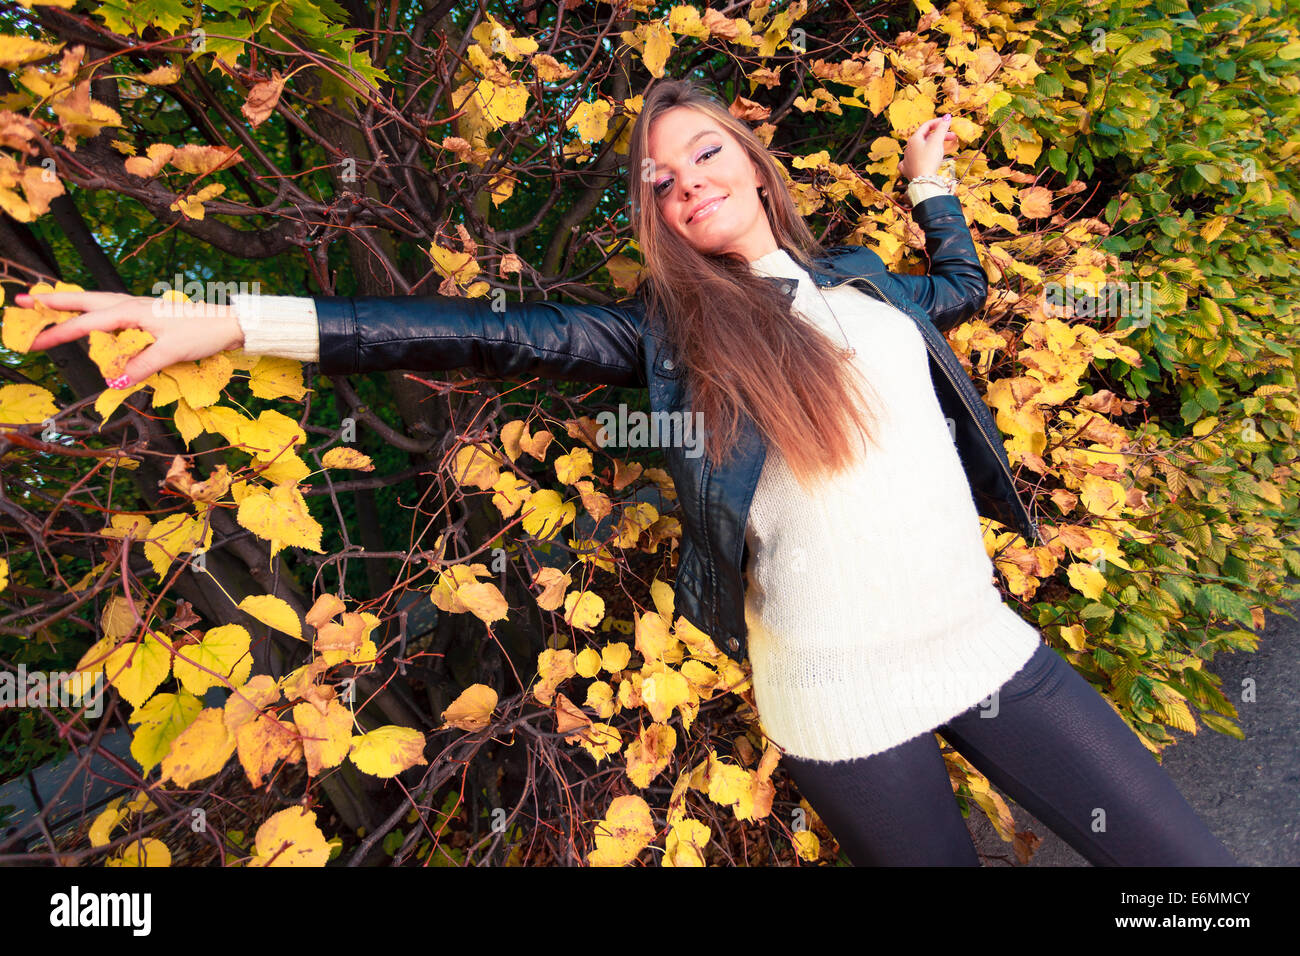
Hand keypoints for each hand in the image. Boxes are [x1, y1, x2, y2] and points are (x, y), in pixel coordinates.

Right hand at [16, 291, 244, 387]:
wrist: (229, 324)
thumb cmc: (202, 333)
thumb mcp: (171, 352)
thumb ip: (141, 366)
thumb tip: (113, 384)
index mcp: (132, 311)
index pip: (88, 322)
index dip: (59, 332)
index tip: (34, 342)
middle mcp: (132, 305)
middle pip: (85, 301)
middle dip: (53, 302)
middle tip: (22, 300)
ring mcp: (140, 309)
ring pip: (98, 303)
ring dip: (72, 304)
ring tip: (45, 304)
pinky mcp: (149, 316)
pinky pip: (113, 312)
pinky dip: (94, 312)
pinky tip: (90, 319)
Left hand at [898, 114, 955, 180]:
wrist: (924, 181)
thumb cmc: (929, 160)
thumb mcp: (937, 141)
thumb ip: (942, 128)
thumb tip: (947, 116)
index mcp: (914, 139)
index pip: (926, 125)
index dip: (938, 122)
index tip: (948, 122)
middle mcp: (908, 148)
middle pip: (925, 138)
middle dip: (940, 136)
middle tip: (953, 137)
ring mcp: (907, 159)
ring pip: (920, 149)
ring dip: (933, 146)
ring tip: (944, 149)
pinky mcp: (908, 170)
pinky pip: (913, 161)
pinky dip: (920, 158)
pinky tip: (920, 159)